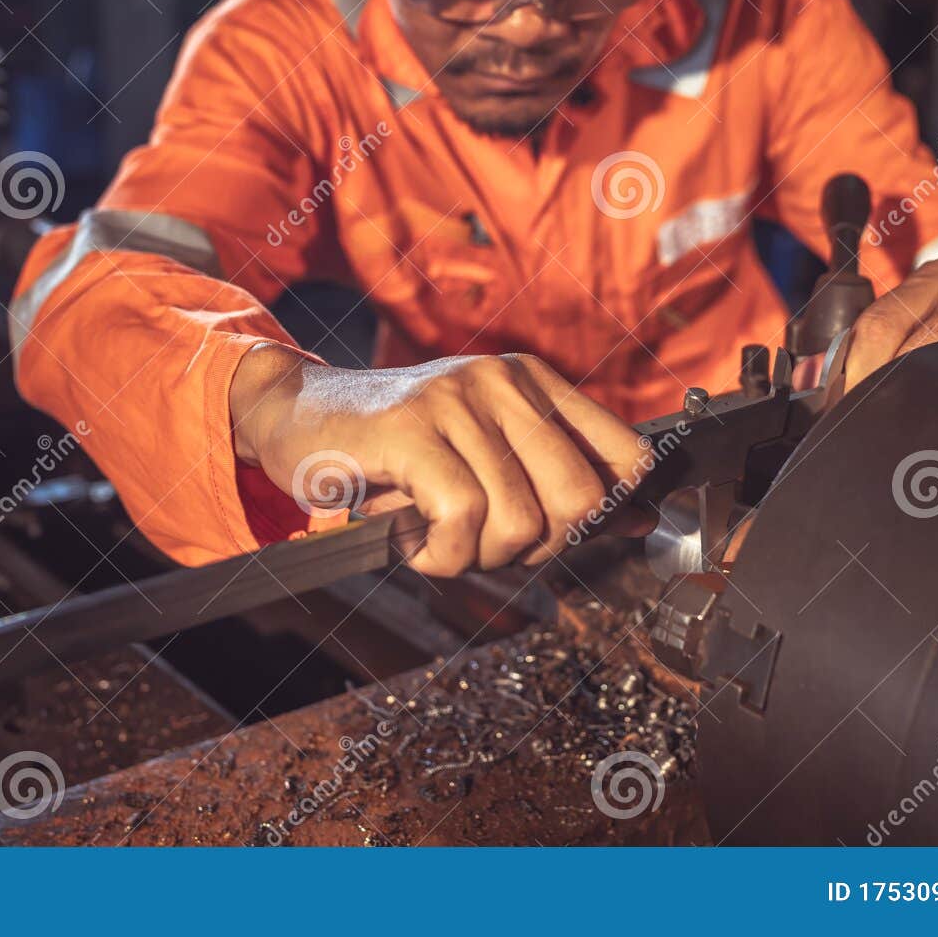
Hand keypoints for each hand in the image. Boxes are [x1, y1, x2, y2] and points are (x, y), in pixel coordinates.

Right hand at [230, 347, 653, 575]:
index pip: (625, 455)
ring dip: (475, 555)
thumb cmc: (393, 446)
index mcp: (533, 382)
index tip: (553, 535)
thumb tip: (642, 518)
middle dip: (535, 547)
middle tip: (482, 542)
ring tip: (436, 536)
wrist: (295, 414)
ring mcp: (458, 400)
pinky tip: (413, 540)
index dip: (604, 515)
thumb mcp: (484, 454)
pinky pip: (463, 518)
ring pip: (520, 519)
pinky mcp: (412, 428)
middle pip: (581, 498)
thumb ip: (557, 483)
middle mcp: (504, 382)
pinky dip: (441, 554)